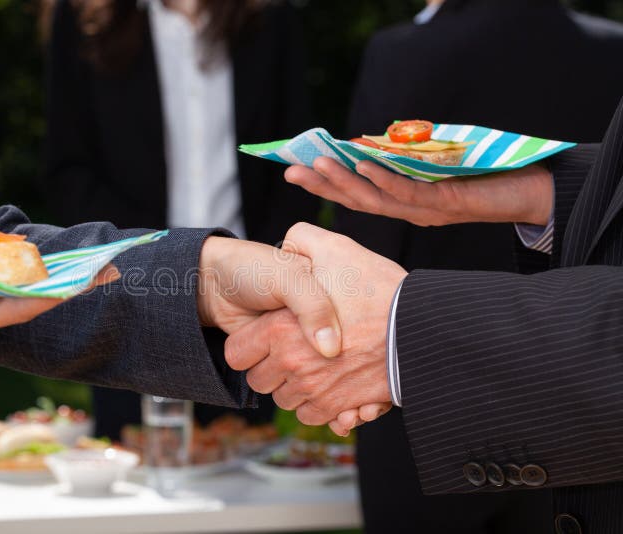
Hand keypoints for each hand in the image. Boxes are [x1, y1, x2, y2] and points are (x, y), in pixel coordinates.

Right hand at [0, 263, 119, 360]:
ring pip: (18, 291)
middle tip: (110, 267)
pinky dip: (20, 271)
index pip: (29, 304)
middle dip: (71, 284)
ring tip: (83, 266)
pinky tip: (31, 263)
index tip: (100, 276)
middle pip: (34, 298)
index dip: (67, 290)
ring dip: (51, 277)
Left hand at [224, 224, 406, 431]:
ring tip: (314, 365)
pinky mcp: (337, 408)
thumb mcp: (336, 249)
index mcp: (279, 329)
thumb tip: (286, 246)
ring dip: (294, 388)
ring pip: (285, 400)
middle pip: (259, 380)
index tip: (265, 335)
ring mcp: (314, 390)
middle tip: (293, 348)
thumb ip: (301, 241)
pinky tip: (330, 384)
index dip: (249, 345)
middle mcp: (292, 364)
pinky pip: (312, 415)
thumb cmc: (378, 288)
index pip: (237, 353)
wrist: (422, 329)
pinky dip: (318, 405)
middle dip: (271, 368)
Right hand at [285, 158, 553, 226]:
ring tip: (317, 164)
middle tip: (290, 171)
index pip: (355, 195)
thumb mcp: (434, 167)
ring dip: (343, 181)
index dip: (324, 185)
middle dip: (321, 186)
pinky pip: (406, 191)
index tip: (295, 170)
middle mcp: (408, 212)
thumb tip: (371, 144)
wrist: (529, 193)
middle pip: (356, 200)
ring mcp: (423, 210)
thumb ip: (405, 161)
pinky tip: (363, 162)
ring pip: (374, 199)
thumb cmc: (483, 177)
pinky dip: (382, 177)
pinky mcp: (443, 202)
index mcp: (403, 204)